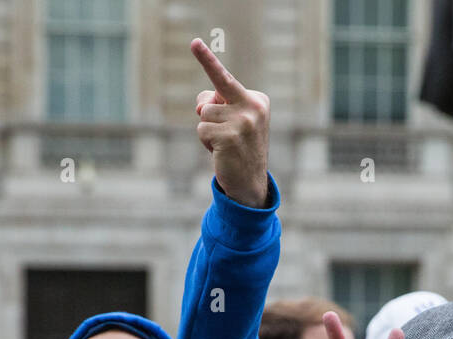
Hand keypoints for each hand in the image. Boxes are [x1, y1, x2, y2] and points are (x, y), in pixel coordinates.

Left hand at [191, 38, 269, 207]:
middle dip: (206, 82)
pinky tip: (222, 152)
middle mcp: (253, 107)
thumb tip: (202, 106)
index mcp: (258, 100)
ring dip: (208, 130)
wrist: (250, 183)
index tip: (194, 41)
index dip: (207, 61)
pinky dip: (206, 142)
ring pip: (204, 113)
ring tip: (224, 144)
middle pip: (212, 94)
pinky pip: (202, 129)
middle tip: (204, 69)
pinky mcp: (230, 136)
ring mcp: (243, 122)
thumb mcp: (233, 121)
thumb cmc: (239, 148)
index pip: (224, 79)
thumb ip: (216, 104)